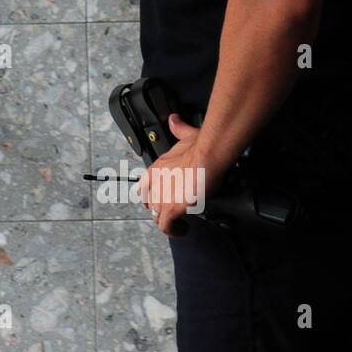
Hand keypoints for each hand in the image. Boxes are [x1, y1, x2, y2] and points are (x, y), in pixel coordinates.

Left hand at [139, 113, 228, 237]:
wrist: (206, 157)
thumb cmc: (199, 147)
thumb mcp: (185, 135)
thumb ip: (179, 128)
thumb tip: (175, 120)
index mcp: (157, 168)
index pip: (144, 186)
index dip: (150, 195)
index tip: (156, 200)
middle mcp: (155, 183)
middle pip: (150, 203)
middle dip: (160, 209)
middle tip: (173, 213)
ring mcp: (162, 197)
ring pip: (157, 216)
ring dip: (167, 221)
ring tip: (179, 223)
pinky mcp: (172, 208)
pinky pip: (166, 226)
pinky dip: (173, 231)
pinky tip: (183, 229)